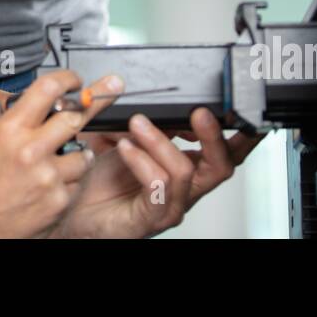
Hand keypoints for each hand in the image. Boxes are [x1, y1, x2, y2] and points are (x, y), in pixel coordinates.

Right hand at [0, 71, 120, 237]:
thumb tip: (19, 100)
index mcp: (8, 131)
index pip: (48, 89)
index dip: (69, 79)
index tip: (76, 81)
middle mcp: (30, 151)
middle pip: (76, 118)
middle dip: (81, 115)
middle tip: (83, 113)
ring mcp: (48, 178)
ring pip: (83, 153)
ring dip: (75, 154)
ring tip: (55, 162)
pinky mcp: (58, 202)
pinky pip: (77, 182)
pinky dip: (68, 182)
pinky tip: (48, 187)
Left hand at [52, 108, 266, 238]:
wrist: (76, 209)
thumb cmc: (102, 179)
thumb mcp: (128, 137)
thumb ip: (149, 120)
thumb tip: (160, 99)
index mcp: (187, 169)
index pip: (225, 153)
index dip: (240, 135)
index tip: (238, 111)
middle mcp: (184, 189)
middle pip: (221, 165)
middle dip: (214, 136)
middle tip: (200, 113)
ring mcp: (170, 205)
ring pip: (184, 171)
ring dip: (160, 141)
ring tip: (137, 124)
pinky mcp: (150, 217)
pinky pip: (157, 185)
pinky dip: (142, 161)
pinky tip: (125, 147)